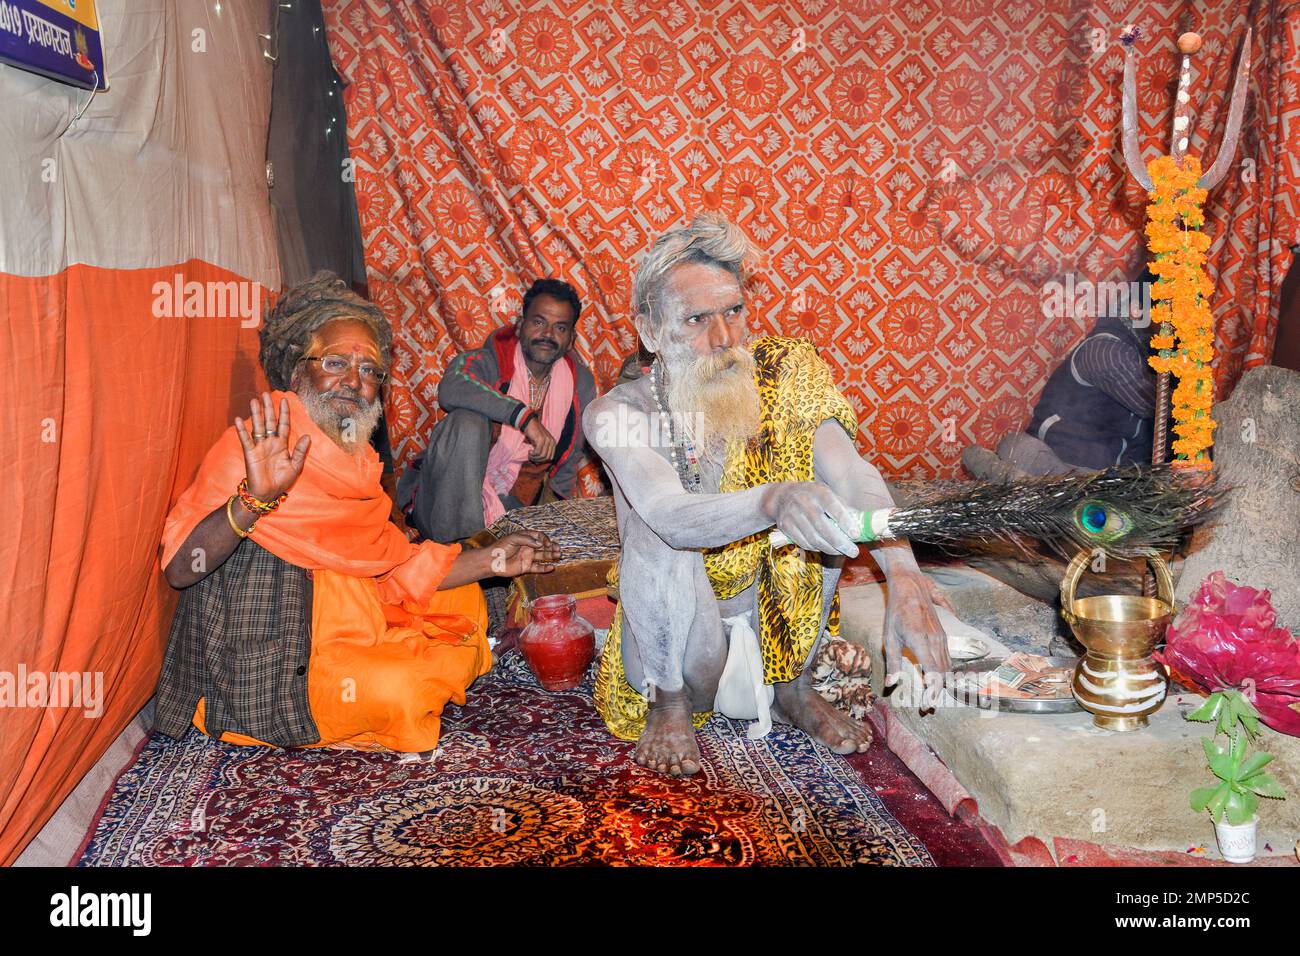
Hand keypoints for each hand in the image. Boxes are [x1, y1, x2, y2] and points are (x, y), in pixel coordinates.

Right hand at [235, 392, 309, 500]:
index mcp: (282, 445)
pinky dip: (242, 430)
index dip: (284, 413)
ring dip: (256, 414)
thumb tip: (307, 436)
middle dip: (268, 408)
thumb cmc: (281, 482)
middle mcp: (270, 443)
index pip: (283, 424)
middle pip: (269, 421)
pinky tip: (239, 419)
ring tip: (254, 401)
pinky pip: (246, 439)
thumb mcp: (295, 466)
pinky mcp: (250, 453)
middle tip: (265, 394)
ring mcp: (259, 447)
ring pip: (257, 426)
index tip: (285, 399)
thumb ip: (300, 451)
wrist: (267, 494)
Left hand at [486, 531, 560, 576]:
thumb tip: (541, 544)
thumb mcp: (514, 539)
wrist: (491, 561)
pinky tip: (552, 567)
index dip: (545, 539)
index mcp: (525, 538)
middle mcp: (528, 547)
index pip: (539, 537)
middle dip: (552, 547)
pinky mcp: (526, 567)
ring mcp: (527, 557)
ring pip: (542, 556)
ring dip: (551, 556)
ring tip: (558, 556)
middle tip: (559, 550)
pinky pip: (537, 568)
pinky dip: (545, 568)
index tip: (547, 544)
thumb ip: (527, 540)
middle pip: (543, 547)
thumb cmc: (500, 547)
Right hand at [522, 417, 555, 462]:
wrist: (529, 423)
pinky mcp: (541, 439)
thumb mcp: (539, 443)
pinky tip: (529, 451)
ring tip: (530, 455)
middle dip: (538, 460)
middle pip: (547, 458)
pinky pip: (538, 452)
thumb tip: (538, 463)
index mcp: (553, 443)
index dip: (542, 461)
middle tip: (531, 458)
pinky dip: (533, 454)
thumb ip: (542, 451)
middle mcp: (552, 442)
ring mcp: (547, 440)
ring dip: (535, 458)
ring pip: (543, 456)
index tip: (535, 459)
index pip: (551, 457)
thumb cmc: (533, 434)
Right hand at [764, 482, 858, 556]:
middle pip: (823, 528)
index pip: (833, 507)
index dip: (845, 522)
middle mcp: (804, 502)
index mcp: (818, 492)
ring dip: (830, 549)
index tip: (856, 535)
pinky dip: (817, 548)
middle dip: (840, 543)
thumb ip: (843, 506)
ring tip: (842, 552)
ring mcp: (793, 515)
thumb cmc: (811, 495)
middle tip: (854, 552)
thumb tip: (861, 522)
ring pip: (813, 539)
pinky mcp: (785, 527)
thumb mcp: (826, 493)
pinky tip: (826, 548)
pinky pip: (804, 543)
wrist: (780, 497)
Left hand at [882, 572, 951, 704]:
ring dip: (942, 684)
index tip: (926, 706)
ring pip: (948, 667)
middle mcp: (936, 641)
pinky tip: (938, 681)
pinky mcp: (944, 635)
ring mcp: (942, 637)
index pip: (933, 674)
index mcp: (921, 642)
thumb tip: (890, 684)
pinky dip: (944, 673)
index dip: (931, 693)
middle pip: (943, 674)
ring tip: (931, 698)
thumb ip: (892, 662)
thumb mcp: (889, 637)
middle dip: (936, 693)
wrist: (910, 587)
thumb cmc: (896, 612)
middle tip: (927, 707)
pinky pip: (947, 658)